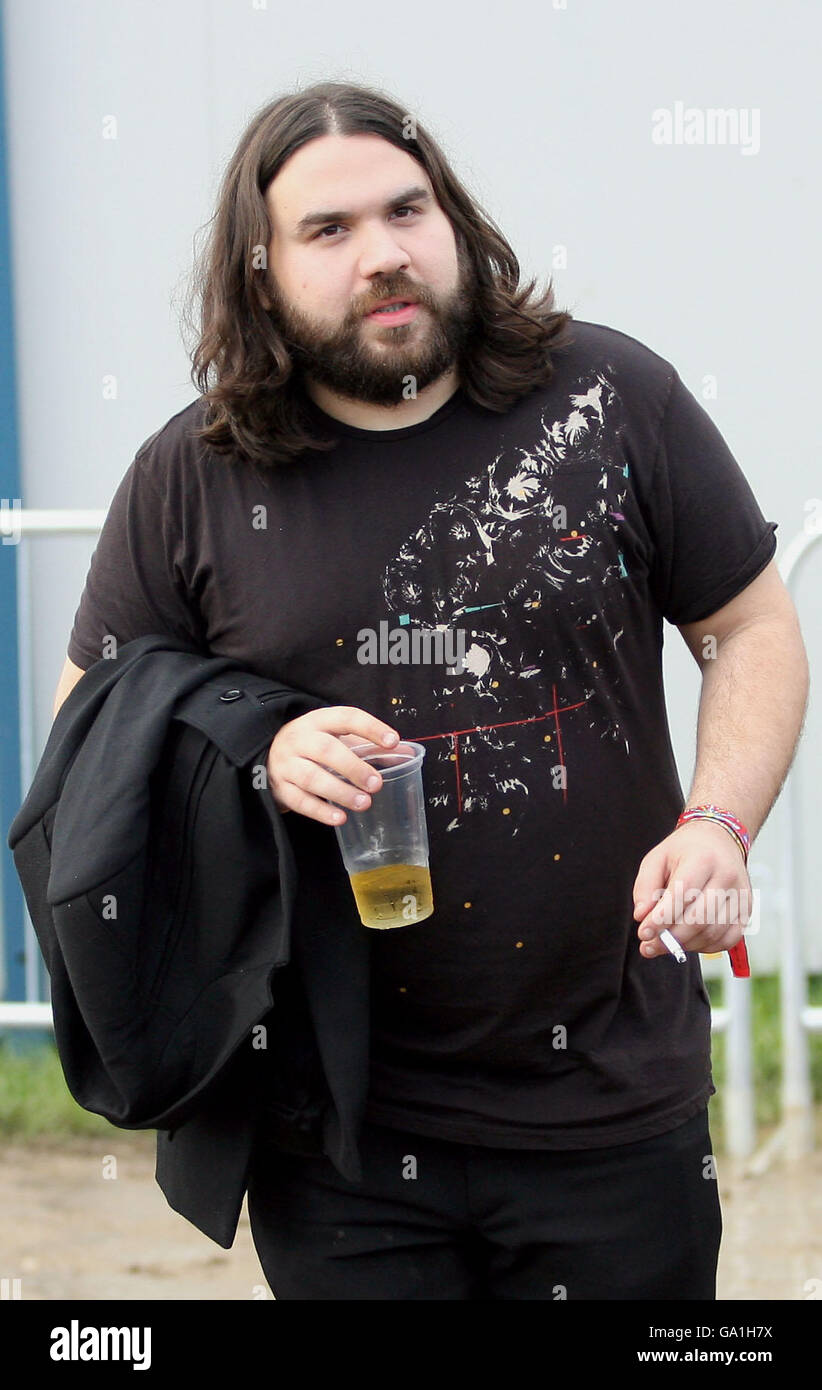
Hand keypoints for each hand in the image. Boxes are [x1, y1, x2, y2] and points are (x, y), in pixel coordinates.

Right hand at [266, 706, 399, 825]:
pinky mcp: (280, 788)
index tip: (392, 742)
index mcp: (318, 721)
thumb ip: (368, 744)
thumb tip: (406, 753)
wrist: (267, 755)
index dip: (370, 728)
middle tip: (376, 783)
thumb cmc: (311, 746)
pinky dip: (321, 811)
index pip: (346, 717)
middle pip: (326, 750)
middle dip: (354, 767)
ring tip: (364, 803)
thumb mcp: (335, 737)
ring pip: (312, 777)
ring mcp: (286, 764)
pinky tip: (340, 818)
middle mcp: (299, 739)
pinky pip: (300, 801)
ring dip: (340, 791)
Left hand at [631, 820, 752, 959]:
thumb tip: (642, 917)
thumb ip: (645, 886)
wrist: (719, 840)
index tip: (644, 932)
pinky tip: (688, 942)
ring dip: (685, 944)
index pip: (683, 893)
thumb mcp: (657, 858)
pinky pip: (728, 940)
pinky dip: (705, 947)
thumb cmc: (685, 851)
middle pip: (699, 917)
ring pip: (713, 932)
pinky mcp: (746, 910)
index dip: (662, 918)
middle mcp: (727, 876)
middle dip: (671, 937)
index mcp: (703, 858)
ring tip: (665, 944)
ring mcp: (741, 895)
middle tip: (649, 945)